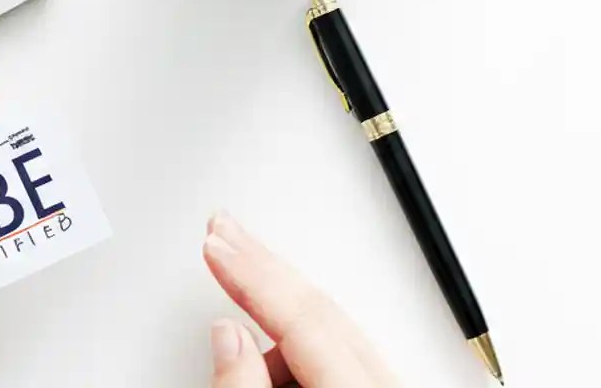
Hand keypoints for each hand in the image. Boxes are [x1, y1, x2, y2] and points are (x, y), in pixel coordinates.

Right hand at [204, 213, 399, 387]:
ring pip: (325, 330)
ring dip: (273, 319)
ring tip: (230, 331)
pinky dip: (292, 346)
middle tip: (223, 228)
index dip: (252, 277)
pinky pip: (332, 351)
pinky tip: (257, 363)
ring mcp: (383, 385)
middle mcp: (384, 385)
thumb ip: (242, 386)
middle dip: (262, 267)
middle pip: (321, 309)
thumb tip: (227, 334)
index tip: (215, 246)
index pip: (304, 318)